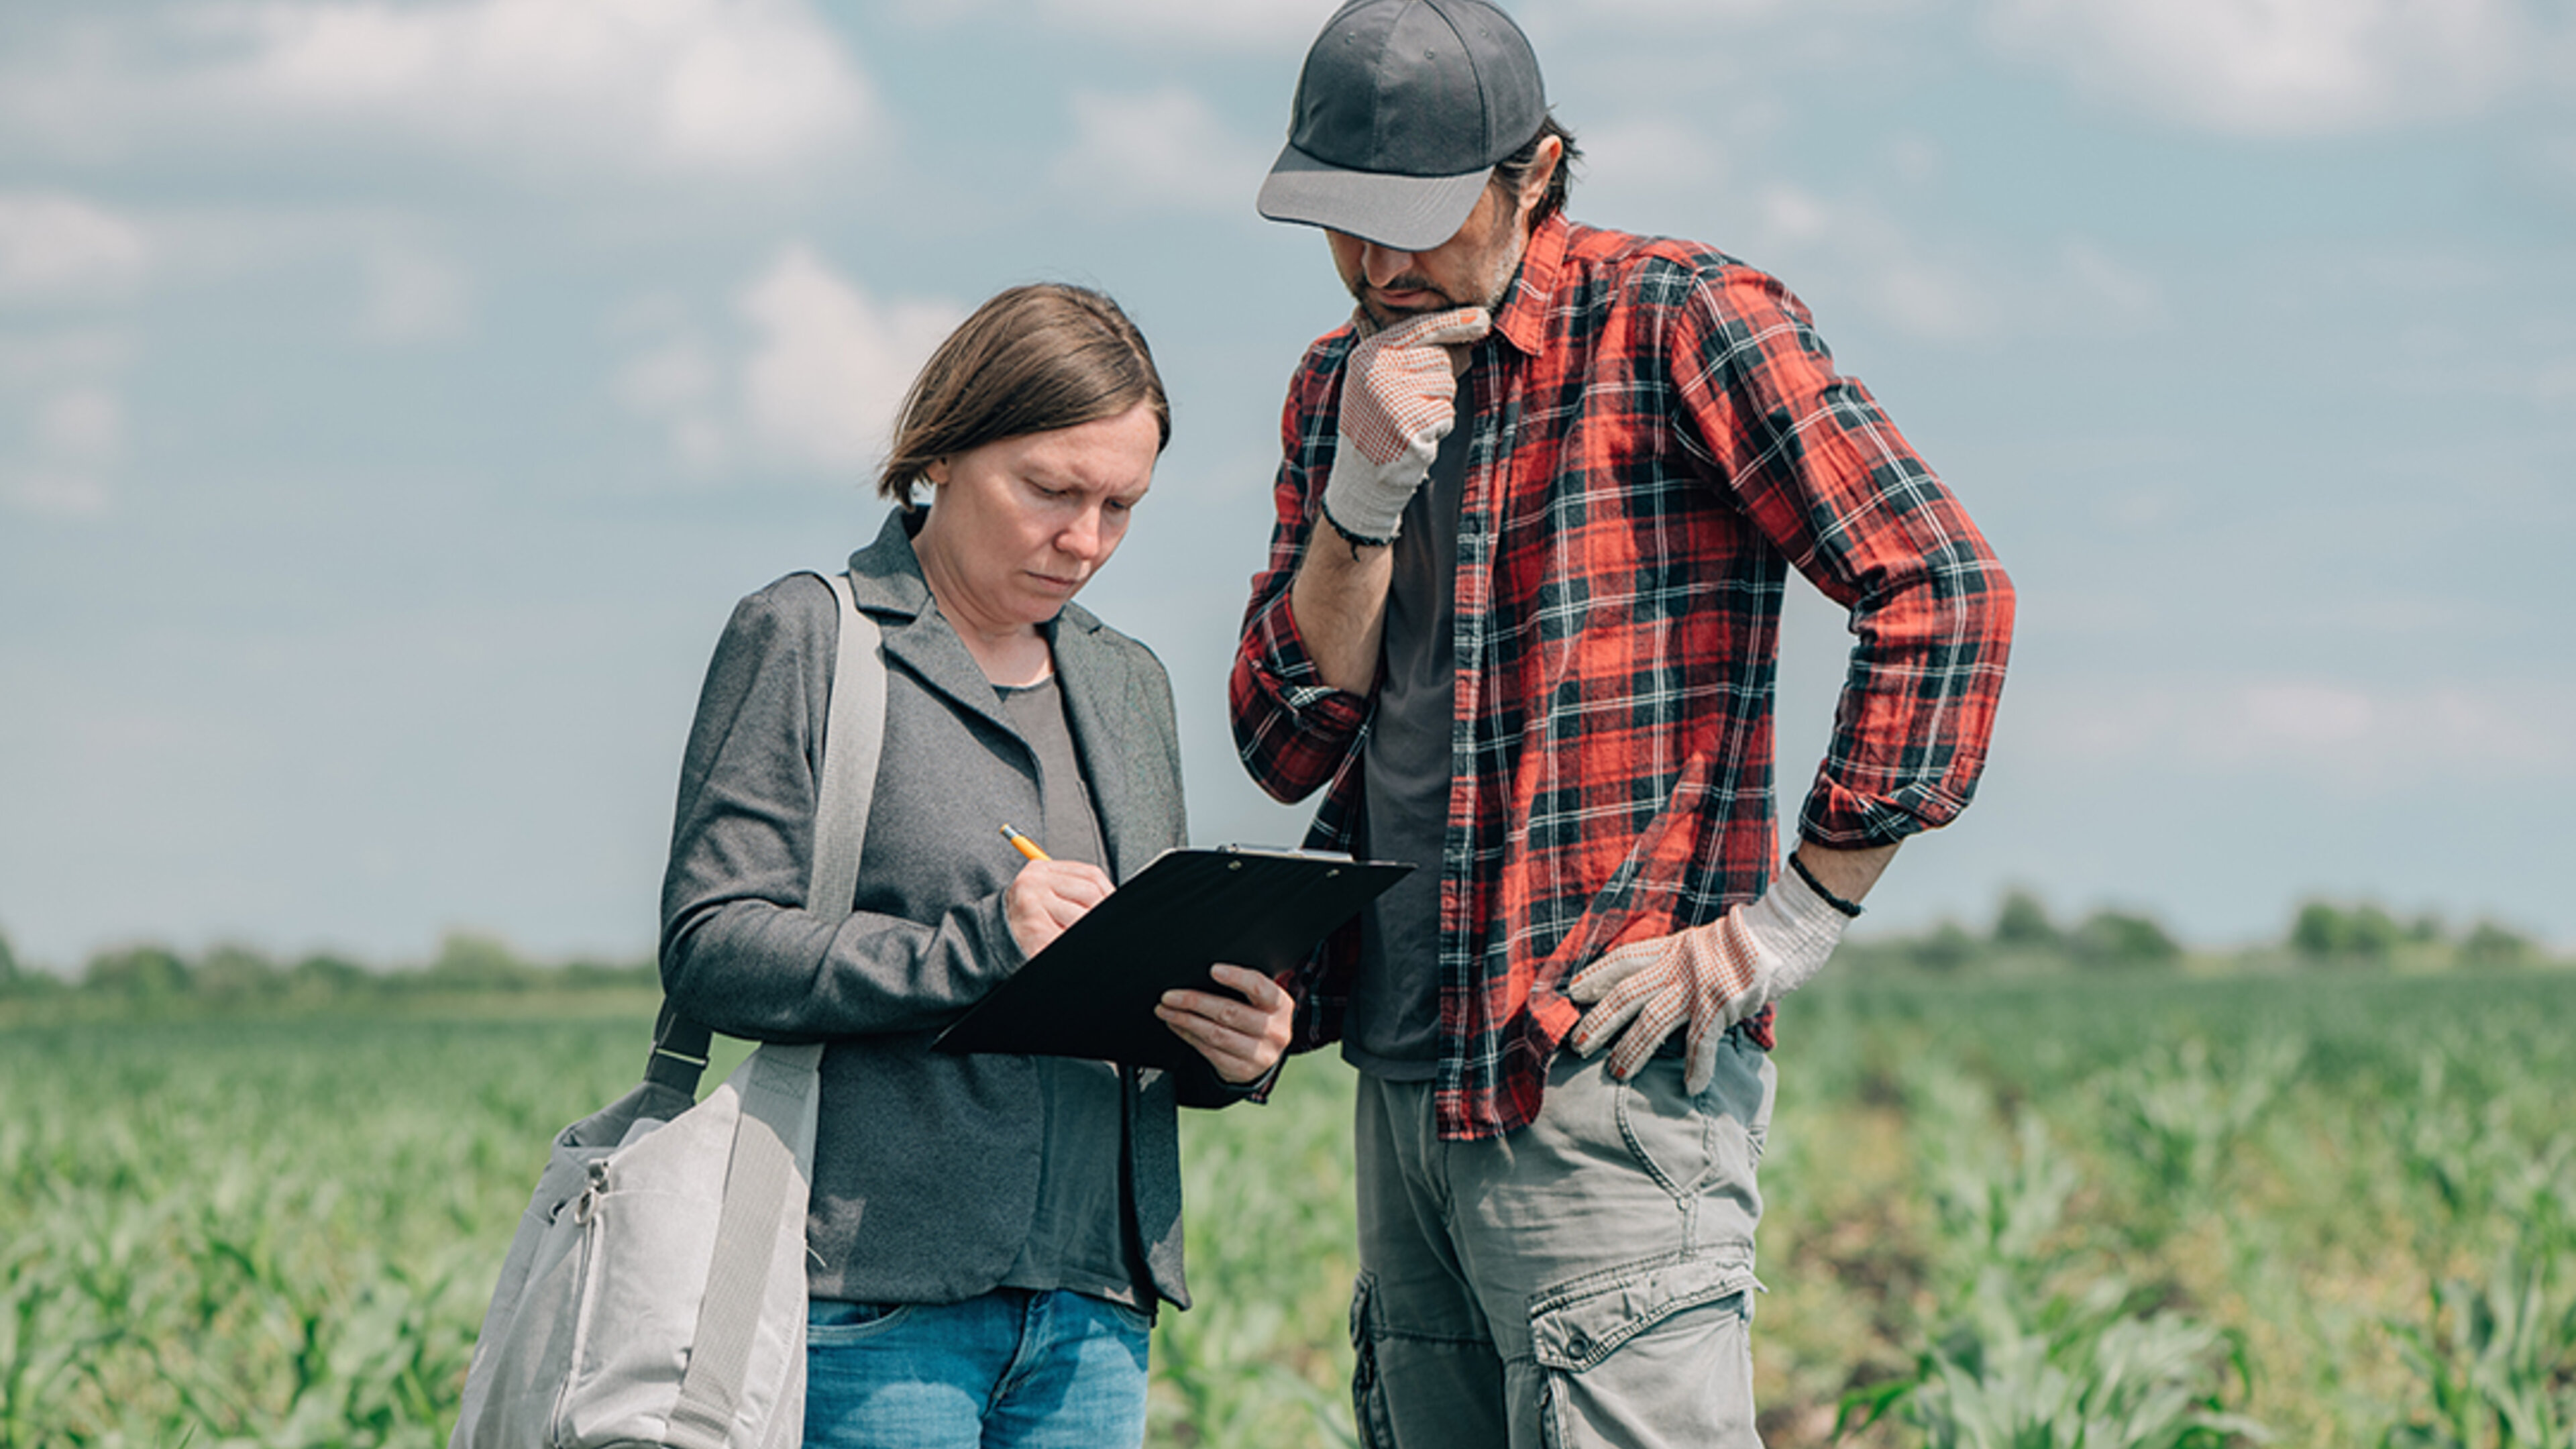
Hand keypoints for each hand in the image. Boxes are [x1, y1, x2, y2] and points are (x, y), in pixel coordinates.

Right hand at [1002, 858, 1113, 957]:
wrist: (991, 938)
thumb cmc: (1026, 918)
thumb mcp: (1047, 894)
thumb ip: (1073, 889)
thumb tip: (1110, 898)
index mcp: (1041, 869)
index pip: (1091, 875)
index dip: (1108, 892)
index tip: (1111, 904)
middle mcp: (1034, 882)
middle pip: (1091, 895)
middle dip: (1097, 913)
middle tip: (1094, 924)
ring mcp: (1033, 906)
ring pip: (1082, 918)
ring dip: (1082, 930)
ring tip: (1068, 932)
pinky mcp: (1035, 930)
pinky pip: (1067, 937)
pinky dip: (1068, 941)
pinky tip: (1059, 940)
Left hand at [1157, 963, 1295, 1085]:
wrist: (1265, 1054)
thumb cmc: (1258, 1017)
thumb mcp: (1261, 1000)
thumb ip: (1243, 987)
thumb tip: (1203, 974)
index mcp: (1281, 1005)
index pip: (1260, 988)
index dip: (1237, 977)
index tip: (1213, 969)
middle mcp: (1275, 1031)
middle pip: (1230, 1012)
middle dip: (1195, 1002)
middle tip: (1170, 995)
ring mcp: (1260, 1054)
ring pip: (1215, 1034)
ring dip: (1185, 1020)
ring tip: (1165, 1010)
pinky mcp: (1242, 1070)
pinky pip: (1209, 1051)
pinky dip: (1188, 1036)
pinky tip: (1176, 1025)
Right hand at [1319, 306, 1490, 543]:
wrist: (1362, 476)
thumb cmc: (1378, 422)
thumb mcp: (1378, 379)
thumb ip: (1406, 349)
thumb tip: (1460, 325)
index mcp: (1366, 355)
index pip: (1419, 329)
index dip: (1453, 322)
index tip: (1481, 317)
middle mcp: (1376, 373)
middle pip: (1439, 358)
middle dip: (1440, 379)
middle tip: (1416, 402)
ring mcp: (1391, 399)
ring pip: (1446, 384)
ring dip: (1439, 403)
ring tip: (1412, 419)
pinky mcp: (1408, 426)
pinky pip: (1445, 412)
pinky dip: (1439, 426)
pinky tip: (1417, 435)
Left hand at [1565, 863, 1849, 1092]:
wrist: (1787, 928)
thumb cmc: (1750, 940)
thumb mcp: (1705, 942)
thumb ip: (1682, 962)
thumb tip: (1664, 984)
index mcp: (1673, 947)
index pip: (1623, 960)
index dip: (1595, 975)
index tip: (1572, 992)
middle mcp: (1678, 965)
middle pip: (1625, 994)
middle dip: (1599, 1021)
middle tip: (1577, 1045)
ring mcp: (1699, 985)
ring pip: (1652, 1021)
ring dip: (1632, 1049)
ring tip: (1617, 1072)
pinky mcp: (1723, 1004)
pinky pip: (1703, 1040)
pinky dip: (1698, 1066)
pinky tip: (1692, 1087)